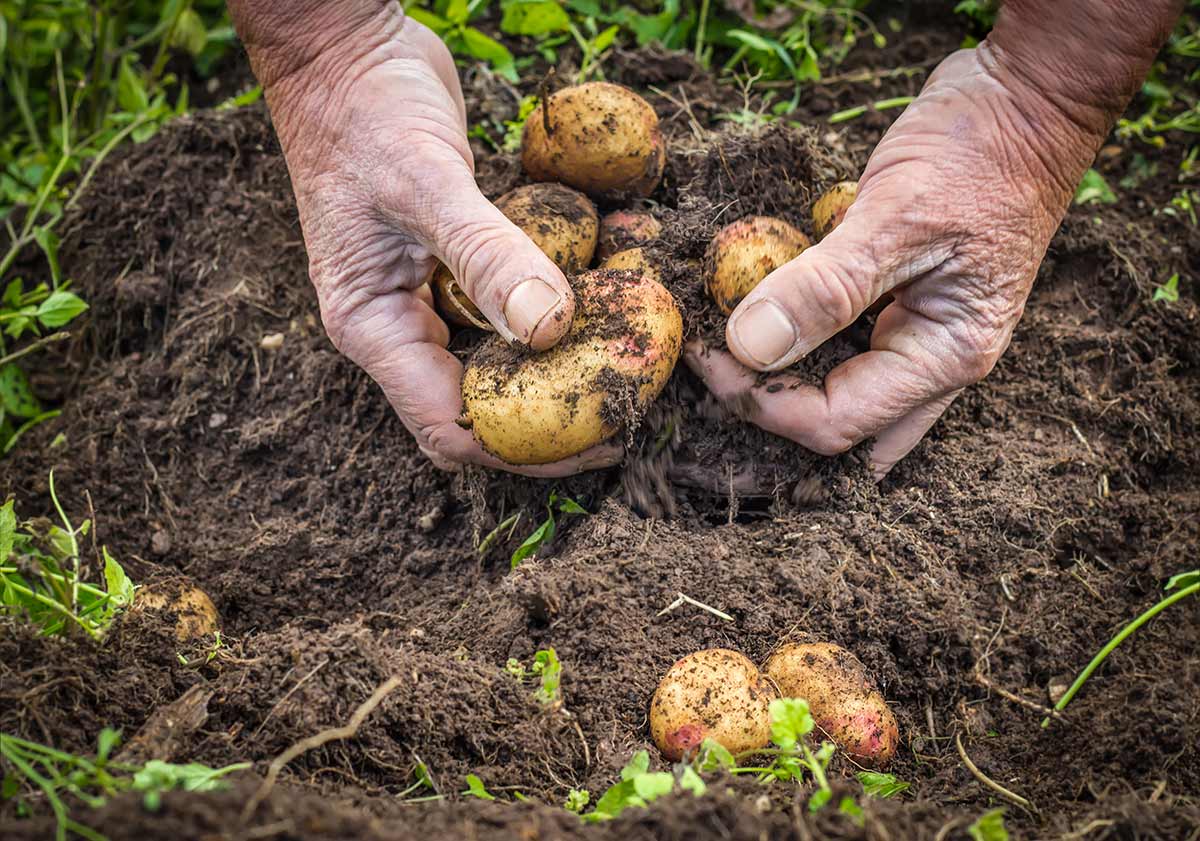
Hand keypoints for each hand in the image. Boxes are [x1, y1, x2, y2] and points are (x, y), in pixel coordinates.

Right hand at [232, 5, 620, 474]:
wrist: (348, 49)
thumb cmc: (366, 110)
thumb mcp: (426, 182)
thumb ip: (487, 256)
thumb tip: (550, 330)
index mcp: (373, 327)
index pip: (449, 425)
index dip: (524, 449)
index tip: (598, 442)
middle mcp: (399, 325)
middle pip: (478, 408)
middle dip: (549, 421)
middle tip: (623, 415)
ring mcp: (427, 296)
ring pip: (499, 361)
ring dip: (556, 369)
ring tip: (623, 368)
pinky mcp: (456, 264)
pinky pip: (509, 308)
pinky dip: (553, 312)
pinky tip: (602, 304)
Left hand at [686, 45, 1107, 477]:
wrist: (1028, 99)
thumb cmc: (982, 148)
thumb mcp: (897, 213)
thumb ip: (824, 286)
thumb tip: (748, 347)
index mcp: (946, 355)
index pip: (835, 421)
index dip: (760, 400)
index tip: (705, 351)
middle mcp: (933, 360)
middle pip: (835, 422)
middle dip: (766, 404)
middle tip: (705, 361)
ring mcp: (917, 333)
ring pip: (834, 388)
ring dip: (776, 373)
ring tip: (718, 339)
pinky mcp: (897, 302)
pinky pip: (836, 340)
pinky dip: (793, 332)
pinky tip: (754, 306)